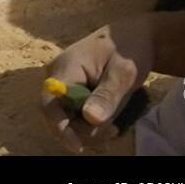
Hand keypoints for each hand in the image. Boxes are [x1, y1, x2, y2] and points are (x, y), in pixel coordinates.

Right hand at [40, 17, 153, 152]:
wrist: (134, 37)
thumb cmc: (129, 50)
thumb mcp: (123, 73)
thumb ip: (107, 96)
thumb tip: (90, 118)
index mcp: (64, 68)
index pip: (50, 103)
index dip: (59, 126)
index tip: (77, 146)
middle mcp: (56, 76)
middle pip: (56, 114)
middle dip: (81, 130)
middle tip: (112, 132)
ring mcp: (63, 83)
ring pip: (66, 117)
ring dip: (88, 129)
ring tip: (114, 128)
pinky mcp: (71, 90)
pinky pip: (73, 112)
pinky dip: (89, 123)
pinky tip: (109, 123)